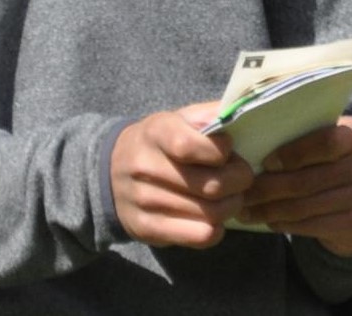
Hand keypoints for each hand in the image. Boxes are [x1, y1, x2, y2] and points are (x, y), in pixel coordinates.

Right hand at [110, 102, 253, 247]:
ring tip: (231, 196)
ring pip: (211, 213)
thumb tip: (239, 114)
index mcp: (155, 132)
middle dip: (240, 181)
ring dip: (232, 205)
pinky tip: (214, 217)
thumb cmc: (159, 143)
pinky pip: (200, 236)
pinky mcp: (146, 229)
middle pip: (212, 185)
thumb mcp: (178, 119)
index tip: (229, 150)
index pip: (190, 146)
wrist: (110, 172)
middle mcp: (144, 167)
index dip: (222, 151)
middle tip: (242, 177)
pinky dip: (217, 229)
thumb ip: (209, 115)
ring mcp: (144, 200)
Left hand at [238, 116, 351, 256]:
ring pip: (307, 205)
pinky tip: (269, 221)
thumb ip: (302, 140)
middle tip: (242, 193)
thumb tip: (250, 148)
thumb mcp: (327, 144)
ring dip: (271, 209)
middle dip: (270, 188)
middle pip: (311, 179)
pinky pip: (314, 225)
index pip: (327, 141)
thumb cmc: (332, 164)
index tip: (266, 162)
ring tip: (247, 210)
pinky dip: (286, 224)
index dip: (293, 153)